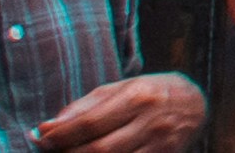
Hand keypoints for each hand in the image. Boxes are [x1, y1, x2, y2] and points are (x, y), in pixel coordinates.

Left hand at [38, 79, 215, 152]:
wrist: (195, 104)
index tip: (39, 137)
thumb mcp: (121, 88)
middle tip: (49, 151)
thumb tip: (47, 127)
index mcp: (138, 96)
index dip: (59, 135)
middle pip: (98, 149)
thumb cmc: (150, 92)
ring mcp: (159, 145)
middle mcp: (151, 121)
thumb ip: (85, 106)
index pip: (90, 122)